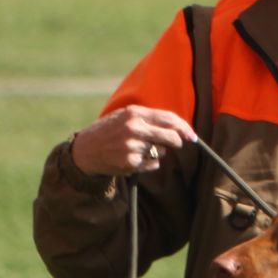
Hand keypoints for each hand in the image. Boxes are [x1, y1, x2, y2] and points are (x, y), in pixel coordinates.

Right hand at [71, 106, 195, 177]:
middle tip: (178, 143)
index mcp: (134, 113)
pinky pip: (153, 164)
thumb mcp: (125, 116)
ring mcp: (132, 147)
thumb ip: (148, 119)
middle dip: (177, 141)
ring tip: (139, 148)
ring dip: (157, 151)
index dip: (183, 127)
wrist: (85, 150)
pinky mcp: (130, 163)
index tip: (192, 134)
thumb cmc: (109, 131)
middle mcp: (134, 129)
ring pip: (160, 151)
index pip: (167, 118)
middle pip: (170, 137)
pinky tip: (134, 158)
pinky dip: (150, 163)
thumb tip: (177, 127)